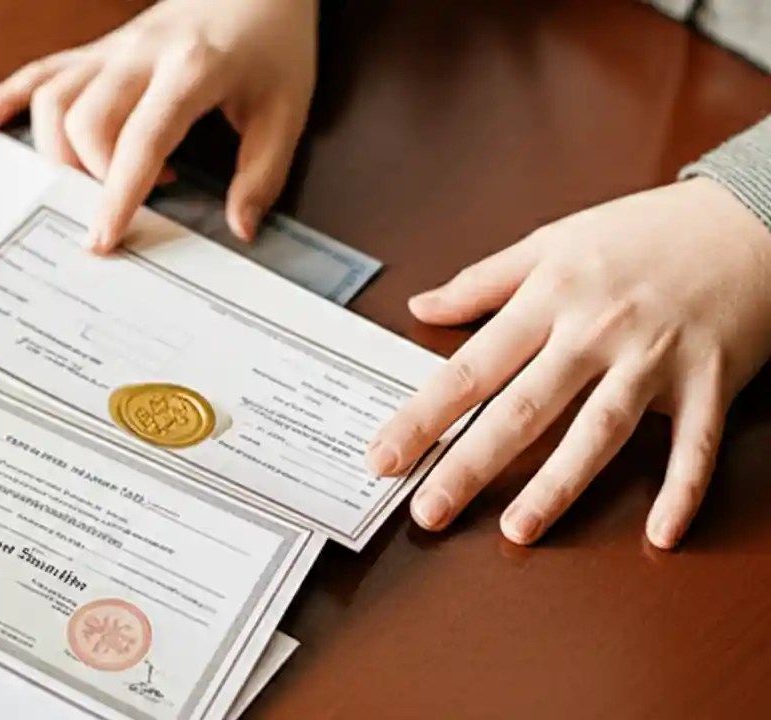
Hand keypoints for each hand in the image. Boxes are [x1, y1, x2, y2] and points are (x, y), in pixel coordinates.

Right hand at [0, 0, 316, 252]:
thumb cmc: (273, 45)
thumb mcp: (287, 111)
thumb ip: (262, 174)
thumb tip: (239, 228)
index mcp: (191, 68)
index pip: (141, 139)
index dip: (118, 193)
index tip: (103, 238)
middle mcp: (141, 54)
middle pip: (84, 120)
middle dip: (88, 178)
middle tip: (117, 210)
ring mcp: (113, 48)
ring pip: (53, 97)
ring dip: (56, 151)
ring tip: (82, 184)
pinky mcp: (99, 49)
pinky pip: (41, 69)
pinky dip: (6, 98)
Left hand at [367, 178, 770, 548]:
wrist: (747, 215)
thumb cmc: (643, 231)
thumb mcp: (553, 241)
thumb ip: (482, 281)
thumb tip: (420, 307)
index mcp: (549, 298)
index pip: (472, 367)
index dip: (424, 415)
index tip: (384, 455)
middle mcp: (595, 333)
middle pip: (523, 408)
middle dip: (472, 463)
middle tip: (429, 510)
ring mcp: (655, 360)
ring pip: (599, 432)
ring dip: (558, 485)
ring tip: (517, 530)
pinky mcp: (711, 380)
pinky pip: (696, 446)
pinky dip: (682, 490)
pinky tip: (659, 533)